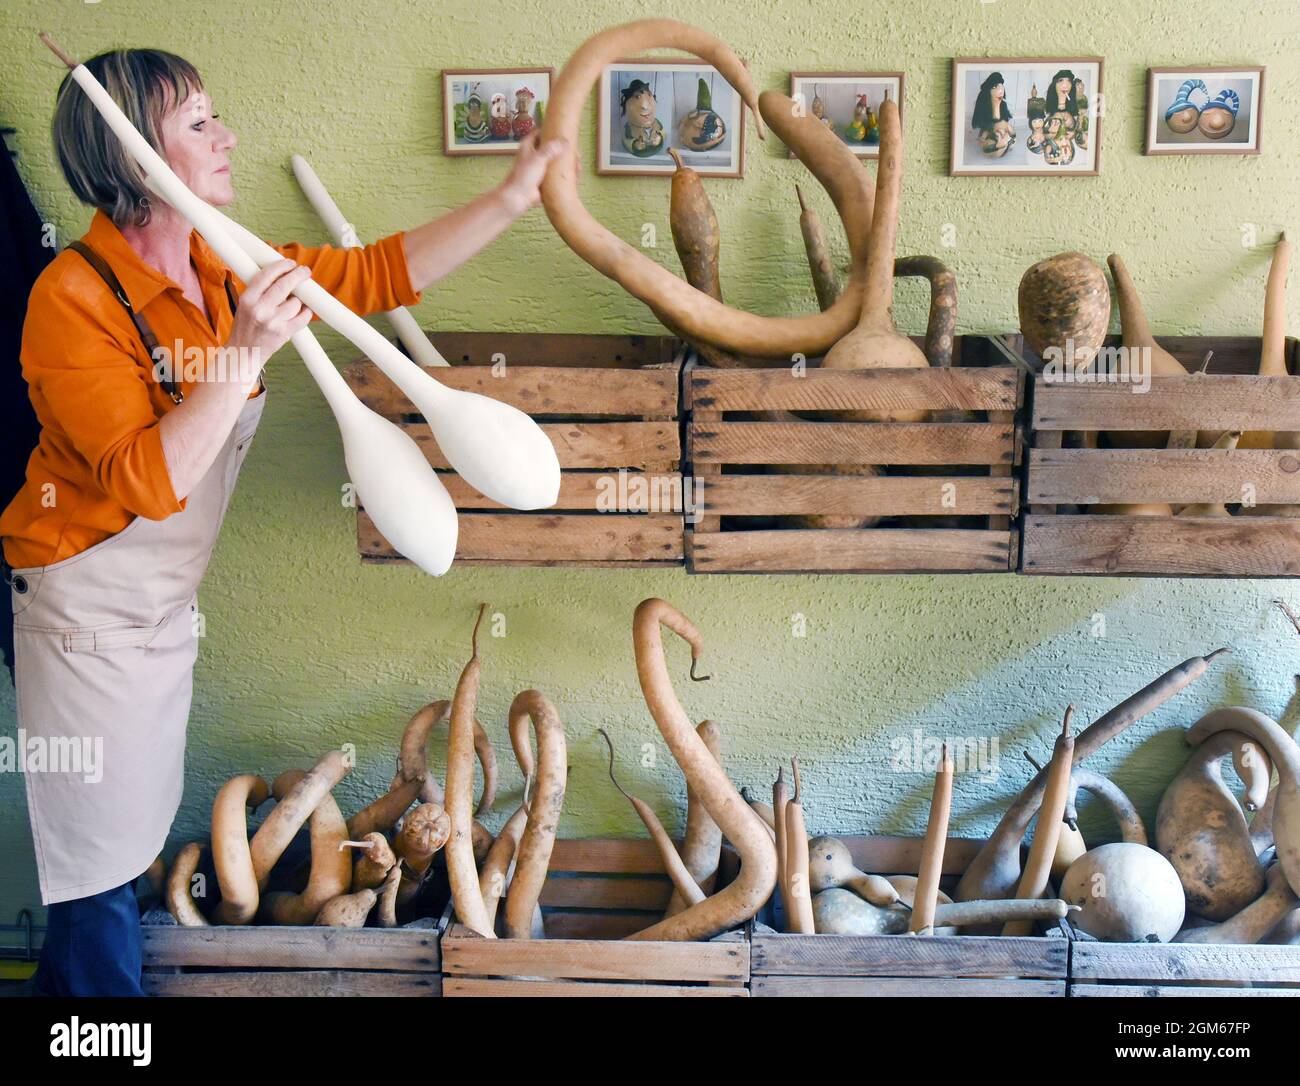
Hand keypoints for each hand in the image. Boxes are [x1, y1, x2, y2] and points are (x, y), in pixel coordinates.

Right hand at [225, 259, 313, 379]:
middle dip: (298, 275)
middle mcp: (260, 309)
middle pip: (284, 285)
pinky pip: (303, 317)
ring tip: (293, 303)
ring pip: (296, 302)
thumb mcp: (245, 304)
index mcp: (247, 299)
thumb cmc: (246, 326)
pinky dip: (305, 312)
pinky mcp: (284, 333)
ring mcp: (273, 322)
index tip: (290, 263)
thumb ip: (260, 290)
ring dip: (298, 300)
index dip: (281, 266)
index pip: (266, 275)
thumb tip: (284, 274)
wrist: (244, 352)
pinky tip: (303, 311)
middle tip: (305, 271)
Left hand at [498, 134, 576, 214]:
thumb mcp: (538, 158)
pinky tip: (575, 179)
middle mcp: (534, 155)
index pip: (541, 133)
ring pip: (556, 163)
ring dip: (567, 165)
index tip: (566, 135)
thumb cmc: (524, 175)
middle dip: (565, 151)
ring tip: (578, 169)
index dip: (553, 132)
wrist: (518, 197)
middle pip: (552, 148)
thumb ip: (551, 149)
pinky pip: (557, 176)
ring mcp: (539, 168)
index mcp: (529, 146)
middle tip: (577, 156)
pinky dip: (565, 176)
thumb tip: (566, 141)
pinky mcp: (544, 180)